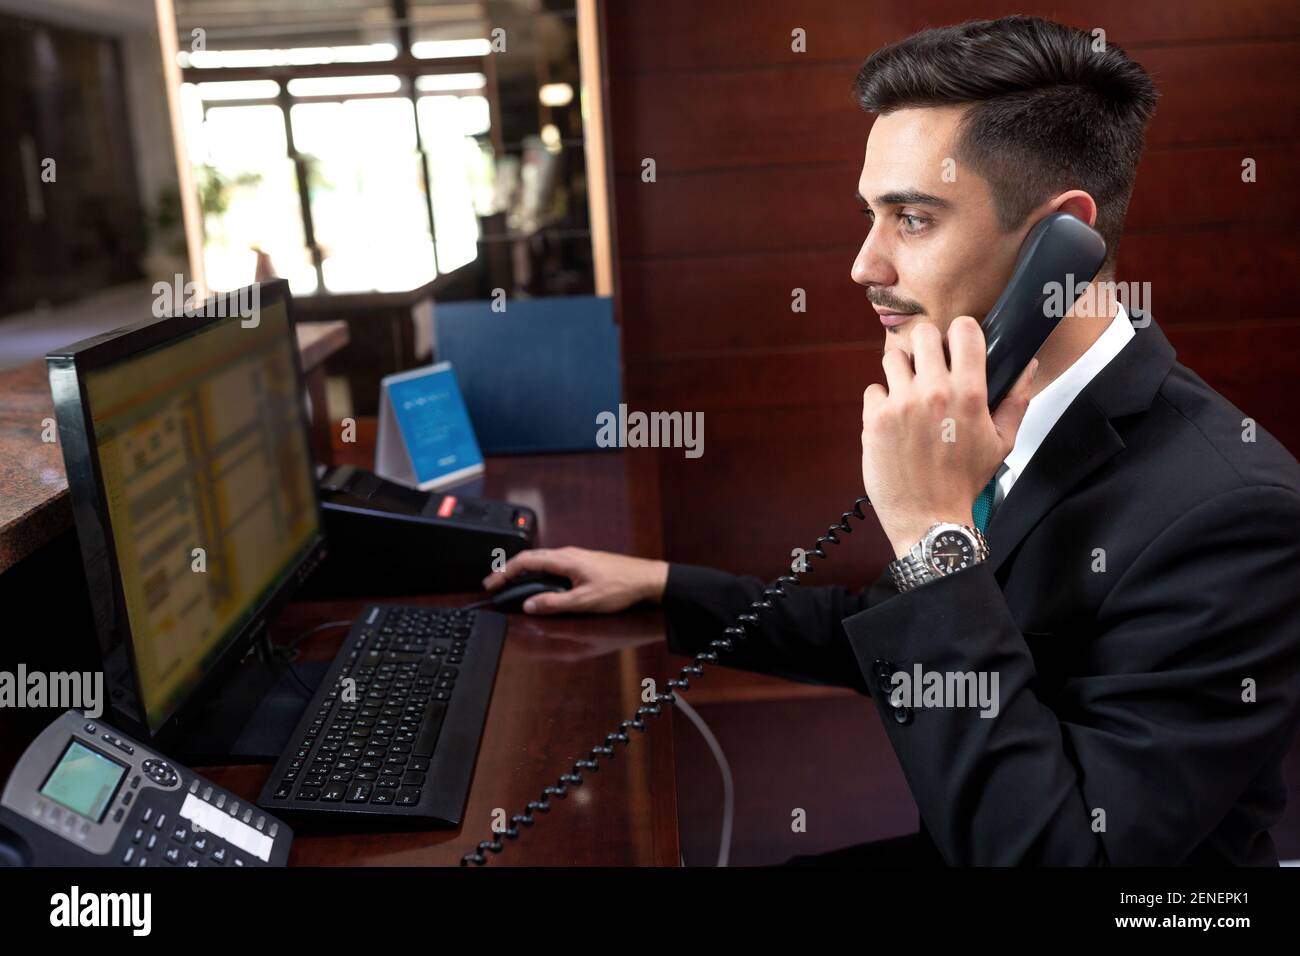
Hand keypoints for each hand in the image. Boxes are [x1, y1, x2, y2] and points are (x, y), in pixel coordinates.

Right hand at [481, 546, 668, 614]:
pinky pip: (553, 565)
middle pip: (530, 559)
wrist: (646, 579)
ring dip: (524, 573)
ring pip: (542, 562)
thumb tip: (530, 605)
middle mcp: (568, 554)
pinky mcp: (583, 564)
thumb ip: (554, 603)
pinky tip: (539, 585)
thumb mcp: (584, 601)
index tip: (491, 584)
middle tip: (495, 586)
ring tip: (512, 586)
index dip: (504, 572)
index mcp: (565, 560)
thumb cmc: (620, 587)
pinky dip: (538, 574)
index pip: (525, 561)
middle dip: (509, 572)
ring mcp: (575, 558)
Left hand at [861, 316, 1036, 558]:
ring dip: (901, 372)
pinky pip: (873, 389)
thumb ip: (1016, 400)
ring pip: (893, 358)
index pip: (964, 330)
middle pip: (923, 334)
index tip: (956, 346)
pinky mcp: (875, 420)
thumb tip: (1027, 366)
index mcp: (969, 394)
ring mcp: (901, 404)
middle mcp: (934, 392)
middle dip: (927, 348)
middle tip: (929, 369)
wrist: (929, 518)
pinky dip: (881, 401)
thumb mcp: (1002, 443)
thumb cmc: (965, 482)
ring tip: (909, 394)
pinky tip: (894, 421)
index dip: (960, 333)